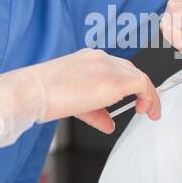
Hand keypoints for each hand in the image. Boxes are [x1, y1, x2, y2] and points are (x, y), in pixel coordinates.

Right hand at [0, 48, 160, 146]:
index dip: (127, 84)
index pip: (115, 68)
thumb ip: (95, 113)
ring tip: (150, 111)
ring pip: (138, 77)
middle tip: (144, 107)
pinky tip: (149, 111)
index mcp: (88, 58)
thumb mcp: (74, 104)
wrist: (31, 92)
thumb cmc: (42, 96)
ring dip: (148, 95)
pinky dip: (150, 98)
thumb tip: (109, 124)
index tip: (133, 100)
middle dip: (140, 89)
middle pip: (130, 70)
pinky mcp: (114, 81)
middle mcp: (100, 58)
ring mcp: (108, 67)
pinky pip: (142, 85)